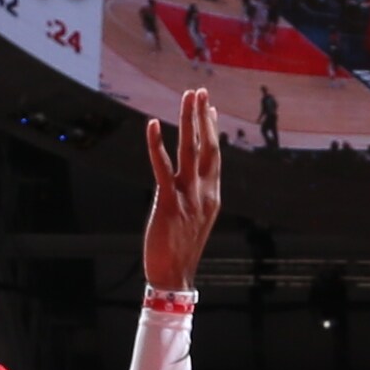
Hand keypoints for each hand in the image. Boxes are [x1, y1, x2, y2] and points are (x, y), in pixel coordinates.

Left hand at [141, 87, 222, 291]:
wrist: (174, 278)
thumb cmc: (180, 251)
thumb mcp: (195, 221)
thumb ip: (197, 198)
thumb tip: (194, 182)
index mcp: (212, 196)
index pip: (215, 156)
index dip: (212, 129)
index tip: (210, 108)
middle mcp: (205, 193)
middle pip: (208, 147)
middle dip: (204, 117)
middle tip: (201, 91)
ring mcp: (188, 196)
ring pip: (191, 150)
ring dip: (189, 120)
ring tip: (189, 96)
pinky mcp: (169, 202)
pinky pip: (163, 168)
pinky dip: (157, 145)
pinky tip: (154, 124)